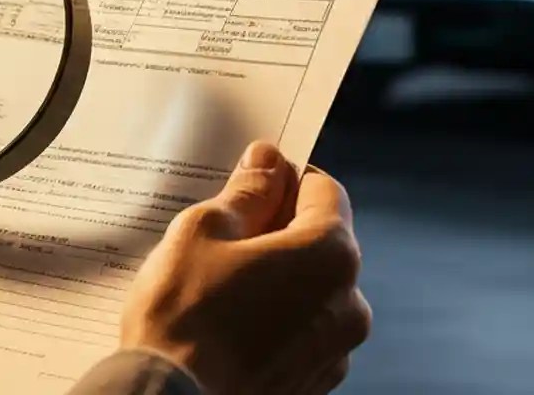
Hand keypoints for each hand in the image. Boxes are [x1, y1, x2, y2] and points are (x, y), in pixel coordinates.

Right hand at [121, 143, 369, 393]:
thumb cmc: (184, 315)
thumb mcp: (203, 232)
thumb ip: (246, 192)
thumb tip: (267, 162)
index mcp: (330, 255)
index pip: (324, 191)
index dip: (285, 177)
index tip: (251, 180)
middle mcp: (349, 303)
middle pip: (321, 242)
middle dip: (278, 230)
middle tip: (223, 235)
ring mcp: (335, 350)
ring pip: (311, 290)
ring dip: (277, 277)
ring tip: (220, 285)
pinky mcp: (314, 382)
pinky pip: (302, 332)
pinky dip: (276, 319)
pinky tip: (230, 322)